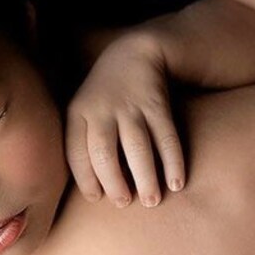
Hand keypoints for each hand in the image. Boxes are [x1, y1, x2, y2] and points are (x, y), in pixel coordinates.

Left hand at [65, 30, 185, 205]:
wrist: (134, 52)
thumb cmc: (104, 94)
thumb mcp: (82, 109)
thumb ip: (82, 141)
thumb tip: (93, 189)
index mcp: (78, 113)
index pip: (77, 152)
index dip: (86, 178)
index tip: (97, 198)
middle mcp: (102, 110)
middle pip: (105, 153)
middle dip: (115, 183)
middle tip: (124, 203)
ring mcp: (130, 106)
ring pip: (137, 148)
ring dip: (146, 178)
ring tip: (152, 201)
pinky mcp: (157, 104)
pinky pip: (167, 138)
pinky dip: (173, 162)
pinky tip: (177, 183)